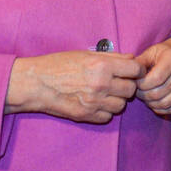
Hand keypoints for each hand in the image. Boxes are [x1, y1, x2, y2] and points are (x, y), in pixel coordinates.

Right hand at [6, 51, 144, 122]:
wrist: (35, 84)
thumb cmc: (58, 65)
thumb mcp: (85, 54)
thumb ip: (111, 56)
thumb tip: (131, 57)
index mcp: (102, 66)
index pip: (135, 69)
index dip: (136, 70)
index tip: (132, 71)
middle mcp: (101, 84)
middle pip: (131, 89)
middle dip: (127, 85)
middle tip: (116, 81)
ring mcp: (94, 102)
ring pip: (121, 105)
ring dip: (116, 99)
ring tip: (104, 92)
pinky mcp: (87, 115)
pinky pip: (108, 116)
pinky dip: (105, 111)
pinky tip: (95, 102)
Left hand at [134, 36, 170, 115]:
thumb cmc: (166, 53)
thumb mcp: (152, 51)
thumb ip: (140, 62)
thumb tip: (127, 72)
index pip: (155, 79)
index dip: (141, 85)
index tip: (135, 83)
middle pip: (158, 93)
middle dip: (143, 95)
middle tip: (138, 91)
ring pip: (164, 103)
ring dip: (150, 103)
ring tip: (145, 97)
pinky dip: (160, 109)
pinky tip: (154, 102)